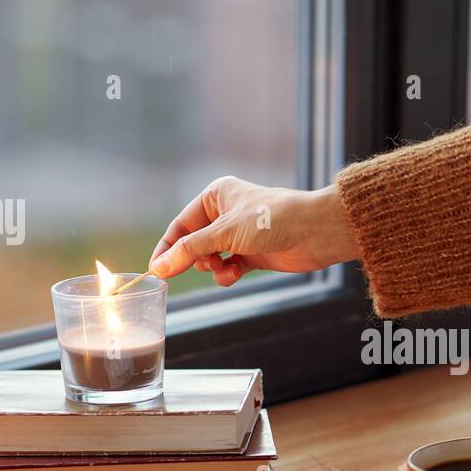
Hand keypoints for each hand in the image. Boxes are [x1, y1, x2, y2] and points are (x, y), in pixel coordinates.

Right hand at [150, 177, 356, 286]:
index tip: (155, 270)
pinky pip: (228, 268)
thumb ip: (190, 250)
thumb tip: (159, 267)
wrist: (314, 232)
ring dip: (214, 268)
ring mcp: (239, 235)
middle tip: (205, 265)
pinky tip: (236, 273)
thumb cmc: (272, 220)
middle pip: (194, 244)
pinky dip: (228, 274)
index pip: (181, 225)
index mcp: (216, 196)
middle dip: (197, 259)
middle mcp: (225, 213)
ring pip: (210, 259)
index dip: (168, 248)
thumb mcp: (224, 233)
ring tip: (226, 267)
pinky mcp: (252, 254)